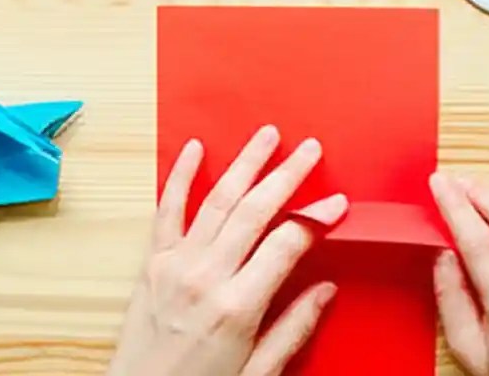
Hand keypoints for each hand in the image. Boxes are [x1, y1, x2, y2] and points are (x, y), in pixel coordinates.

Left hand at [108, 126, 348, 375]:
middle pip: (254, 211)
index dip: (315, 219)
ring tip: (266, 136)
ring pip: (216, 201)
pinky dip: (179, 176)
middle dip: (286, 175)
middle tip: (310, 149)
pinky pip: (166, 210)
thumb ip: (292, 329)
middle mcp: (206, 277)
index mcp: (238, 306)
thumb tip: (326, 290)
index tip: (337, 203)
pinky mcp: (152, 263)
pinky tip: (193, 149)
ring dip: (244, 164)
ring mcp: (175, 265)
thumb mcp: (257, 373)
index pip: (286, 245)